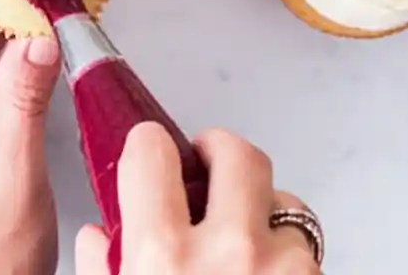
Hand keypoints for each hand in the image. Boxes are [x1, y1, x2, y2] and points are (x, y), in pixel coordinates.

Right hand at [76, 123, 320, 274]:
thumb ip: (99, 268)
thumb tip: (98, 238)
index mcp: (162, 256)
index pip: (152, 151)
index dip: (148, 146)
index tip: (150, 152)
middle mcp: (228, 252)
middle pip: (238, 153)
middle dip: (221, 150)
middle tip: (207, 165)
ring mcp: (283, 268)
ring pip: (287, 203)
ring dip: (264, 214)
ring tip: (243, 246)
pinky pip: (309, 250)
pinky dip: (287, 256)